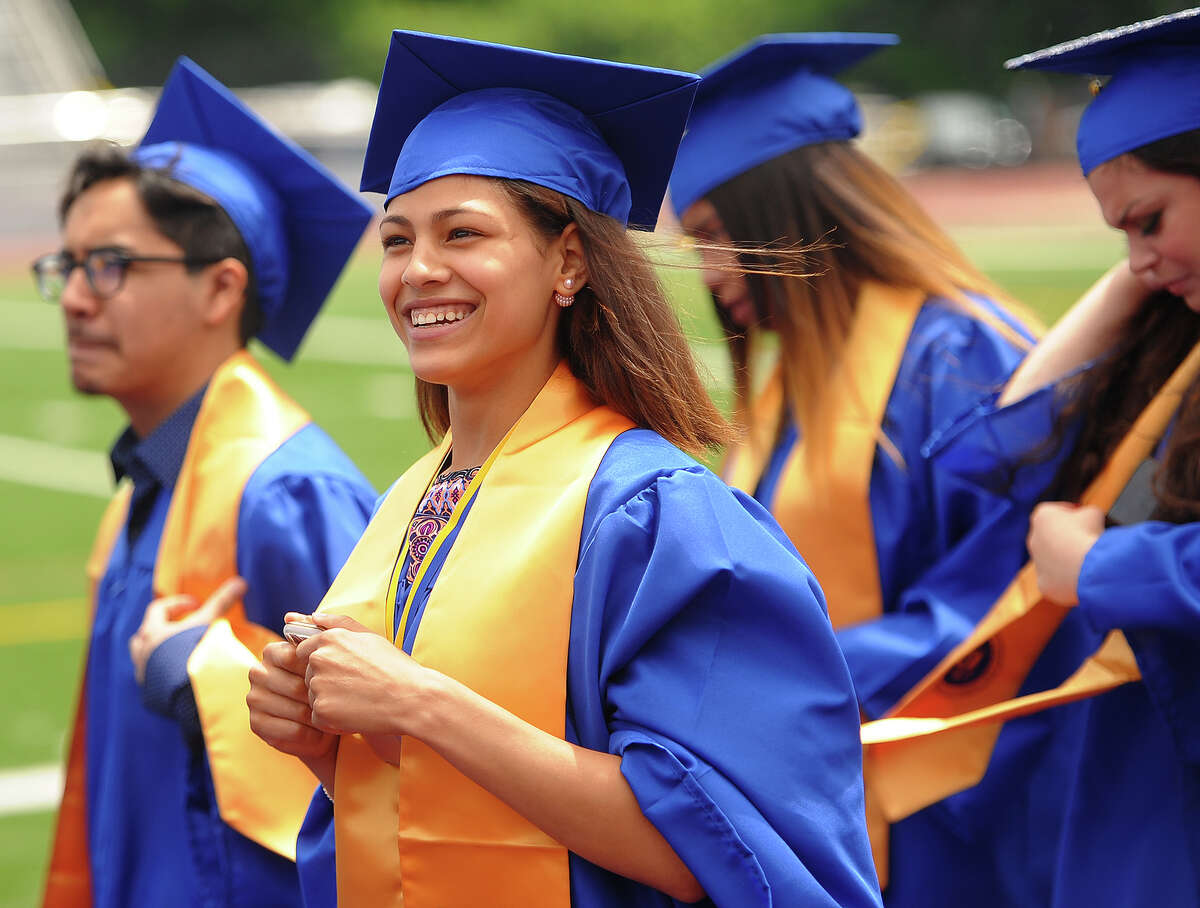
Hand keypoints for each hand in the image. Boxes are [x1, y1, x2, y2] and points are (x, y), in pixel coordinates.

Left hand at [129, 576, 245, 684]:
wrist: (186, 688)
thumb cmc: (193, 651)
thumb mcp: (208, 622)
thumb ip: (222, 602)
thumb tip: (241, 582)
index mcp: (153, 631)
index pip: (158, 609)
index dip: (177, 604)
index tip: (196, 605)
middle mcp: (143, 651)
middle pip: (143, 634)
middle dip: (161, 629)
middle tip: (181, 630)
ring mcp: (144, 672)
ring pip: (143, 657)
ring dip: (157, 652)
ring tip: (177, 653)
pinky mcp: (150, 691)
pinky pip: (152, 678)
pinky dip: (162, 673)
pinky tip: (179, 675)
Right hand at [247, 639, 336, 763]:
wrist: (328, 724)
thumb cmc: (332, 684)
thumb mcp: (332, 655)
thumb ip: (318, 631)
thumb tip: (289, 616)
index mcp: (273, 651)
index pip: (296, 658)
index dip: (320, 672)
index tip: (337, 679)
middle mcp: (258, 672)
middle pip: (296, 687)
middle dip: (322, 698)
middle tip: (339, 704)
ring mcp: (254, 698)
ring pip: (295, 709)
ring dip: (319, 718)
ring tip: (333, 718)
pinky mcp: (256, 724)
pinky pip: (290, 730)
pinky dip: (311, 735)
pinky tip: (321, 734)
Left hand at [296, 612, 432, 738]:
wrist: (411, 698)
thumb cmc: (395, 667)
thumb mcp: (370, 637)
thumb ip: (338, 623)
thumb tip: (313, 616)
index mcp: (330, 639)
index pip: (304, 650)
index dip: (323, 662)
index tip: (342, 670)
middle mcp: (319, 659)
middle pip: (308, 674)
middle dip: (326, 681)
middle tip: (356, 685)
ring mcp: (319, 685)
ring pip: (313, 696)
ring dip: (329, 700)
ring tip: (358, 699)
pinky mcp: (322, 710)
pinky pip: (318, 717)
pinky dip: (332, 719)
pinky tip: (355, 713)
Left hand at [1027, 502, 1105, 604]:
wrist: (1084, 566)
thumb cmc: (1087, 536)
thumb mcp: (1093, 513)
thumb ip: (1086, 512)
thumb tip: (1088, 517)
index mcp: (1042, 516)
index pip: (1054, 511)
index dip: (1070, 512)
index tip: (1082, 517)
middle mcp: (1033, 538)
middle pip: (1050, 536)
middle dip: (1066, 537)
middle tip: (1085, 540)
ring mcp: (1037, 561)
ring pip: (1051, 559)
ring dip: (1065, 558)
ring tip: (1086, 560)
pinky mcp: (1043, 582)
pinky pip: (1055, 579)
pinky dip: (1067, 578)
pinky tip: (1082, 576)